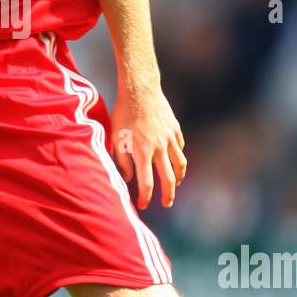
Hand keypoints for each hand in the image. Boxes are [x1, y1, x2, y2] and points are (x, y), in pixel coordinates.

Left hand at [110, 87, 185, 208]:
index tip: (143, 205)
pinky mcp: (175, 129)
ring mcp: (169, 138)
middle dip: (168, 195)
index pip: (146, 183)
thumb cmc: (124, 114)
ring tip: (175, 185)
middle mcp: (159, 148)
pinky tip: (175, 160)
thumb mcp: (116, 138)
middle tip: (166, 204)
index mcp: (142, 152)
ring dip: (178, 178)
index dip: (145, 197)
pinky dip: (179, 157)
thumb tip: (128, 178)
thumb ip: (122, 161)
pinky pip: (180, 148)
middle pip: (168, 179)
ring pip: (180, 164)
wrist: (140, 90)